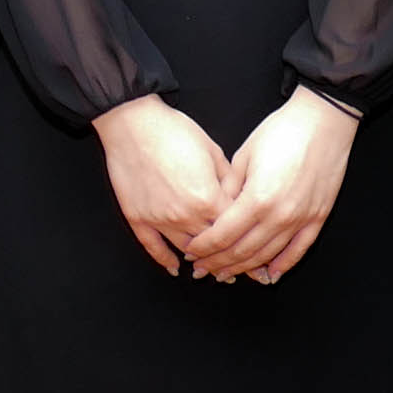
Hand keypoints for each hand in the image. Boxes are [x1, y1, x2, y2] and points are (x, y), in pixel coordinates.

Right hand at [92, 94, 232, 275]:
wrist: (133, 122)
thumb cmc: (174, 130)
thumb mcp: (212, 151)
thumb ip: (228, 180)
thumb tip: (238, 199)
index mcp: (208, 198)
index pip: (235, 227)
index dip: (247, 238)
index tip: (259, 251)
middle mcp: (185, 215)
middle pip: (213, 245)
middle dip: (228, 257)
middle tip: (240, 270)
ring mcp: (160, 219)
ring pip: (186, 250)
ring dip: (200, 261)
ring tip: (213, 270)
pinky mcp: (138, 219)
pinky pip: (153, 247)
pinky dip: (164, 260)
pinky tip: (175, 268)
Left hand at [188, 89, 361, 283]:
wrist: (323, 120)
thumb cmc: (282, 131)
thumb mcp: (244, 156)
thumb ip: (229, 189)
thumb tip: (217, 212)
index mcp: (256, 199)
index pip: (223, 235)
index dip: (204, 247)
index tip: (192, 252)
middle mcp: (279, 216)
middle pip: (242, 251)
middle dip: (218, 263)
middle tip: (203, 269)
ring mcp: (301, 219)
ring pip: (267, 255)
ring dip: (245, 268)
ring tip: (227, 274)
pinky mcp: (318, 217)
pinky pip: (299, 250)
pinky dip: (283, 265)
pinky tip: (270, 274)